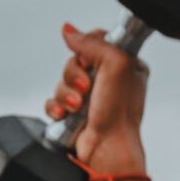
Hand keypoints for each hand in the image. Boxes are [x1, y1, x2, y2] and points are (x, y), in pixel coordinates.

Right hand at [47, 23, 148, 177]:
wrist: (107, 150)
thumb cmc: (119, 115)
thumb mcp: (115, 63)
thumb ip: (92, 42)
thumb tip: (68, 30)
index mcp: (125, 65)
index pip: (98, 41)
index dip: (88, 49)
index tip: (91, 62)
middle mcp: (108, 80)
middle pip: (76, 61)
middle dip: (76, 75)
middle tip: (86, 88)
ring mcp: (91, 98)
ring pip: (63, 81)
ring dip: (67, 94)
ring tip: (79, 107)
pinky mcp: (74, 114)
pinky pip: (54, 101)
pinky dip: (57, 107)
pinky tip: (66, 114)